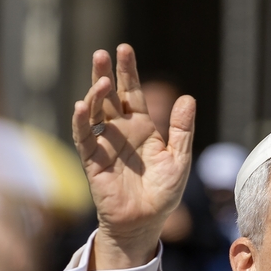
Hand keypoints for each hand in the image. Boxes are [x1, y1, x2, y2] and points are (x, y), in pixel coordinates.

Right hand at [72, 44, 195, 269]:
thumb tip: (188, 99)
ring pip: (95, 112)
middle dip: (106, 74)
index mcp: (142, 127)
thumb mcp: (179, 159)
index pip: (133, 93)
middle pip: (110, 96)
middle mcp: (121, 131)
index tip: (123, 49)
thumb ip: (182, 130)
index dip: (128, 71)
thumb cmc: (163, 193)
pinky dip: (82, 122)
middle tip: (102, 53)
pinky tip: (82, 106)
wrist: (146, 221)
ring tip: (102, 79)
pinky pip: (85, 137)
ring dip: (95, 94)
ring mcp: (105, 144)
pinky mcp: (93, 160)